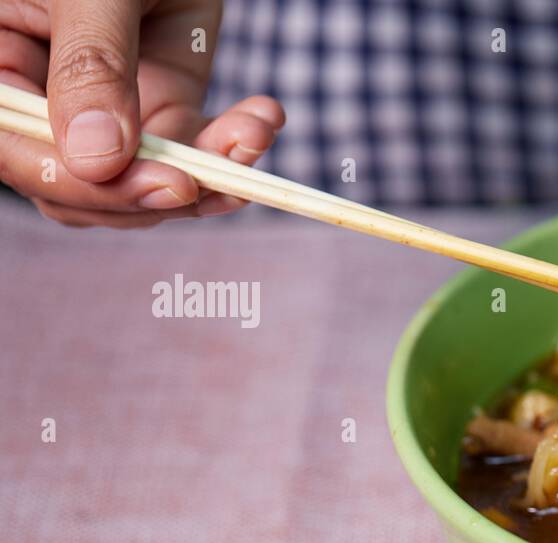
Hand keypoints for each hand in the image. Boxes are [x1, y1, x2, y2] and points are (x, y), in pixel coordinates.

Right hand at [0, 0, 283, 226]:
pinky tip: (262, 118)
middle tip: (213, 181)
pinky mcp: (160, 102)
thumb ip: (90, 65)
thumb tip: (98, 161)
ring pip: (143, 183)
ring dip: (209, 174)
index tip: (170, 186)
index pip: (22, 153)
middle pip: (82, 186)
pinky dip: (232, 146)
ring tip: (252, 132)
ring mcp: (102, 106)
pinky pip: (190, 150)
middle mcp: (41, 94)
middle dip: (156, 192)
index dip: (90, 186)